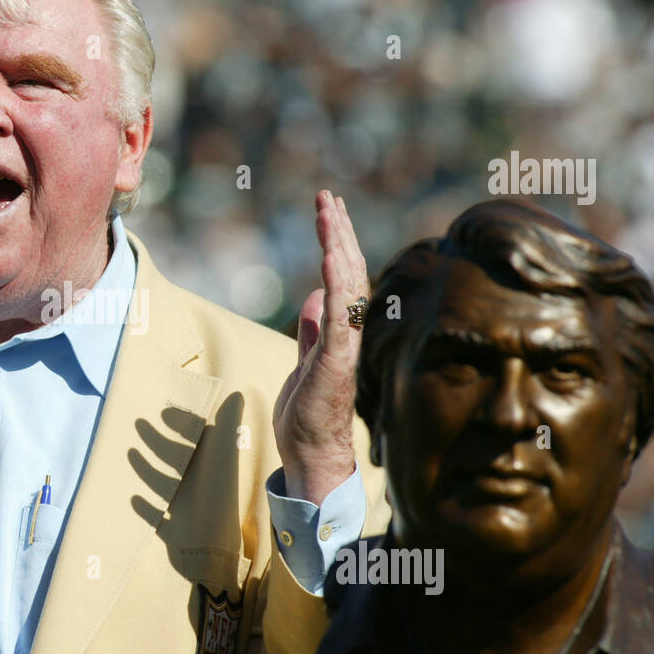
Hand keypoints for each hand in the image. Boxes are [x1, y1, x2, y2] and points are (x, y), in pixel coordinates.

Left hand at [273, 190, 370, 503]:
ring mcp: (344, 347)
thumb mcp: (304, 363)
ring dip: (337, 245)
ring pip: (347, 286)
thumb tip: (312, 299)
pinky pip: (339, 316)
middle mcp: (348, 334)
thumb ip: (310, 332)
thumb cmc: (308, 417)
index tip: (329, 211)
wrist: (312, 457)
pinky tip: (330, 256)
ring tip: (328, 210)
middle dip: (338, 232)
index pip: (343, 278)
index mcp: (340, 332)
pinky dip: (336, 284)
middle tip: (327, 197)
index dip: (336, 243)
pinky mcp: (336, 361)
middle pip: (349, 273)